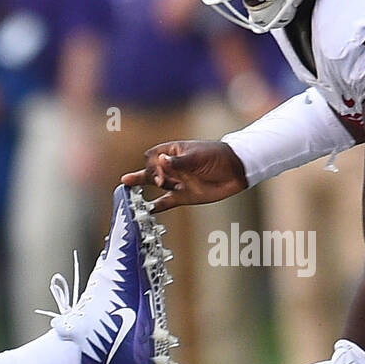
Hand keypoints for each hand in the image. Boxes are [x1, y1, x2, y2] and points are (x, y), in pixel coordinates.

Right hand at [120, 140, 248, 212]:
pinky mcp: (182, 196)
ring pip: (154, 186)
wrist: (237, 171)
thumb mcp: (198, 156)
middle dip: (146, 177)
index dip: (153, 165)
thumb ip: (179, 161)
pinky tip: (145, 210)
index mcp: (174, 152)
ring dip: (142, 189)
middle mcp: (172, 167)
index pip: (153, 156)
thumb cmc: (218, 156)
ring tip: (127, 192)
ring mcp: (176, 182)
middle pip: (150, 171)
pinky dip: (155, 207)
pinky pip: (165, 202)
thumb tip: (162, 160)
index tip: (161, 173)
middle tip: (158, 182)